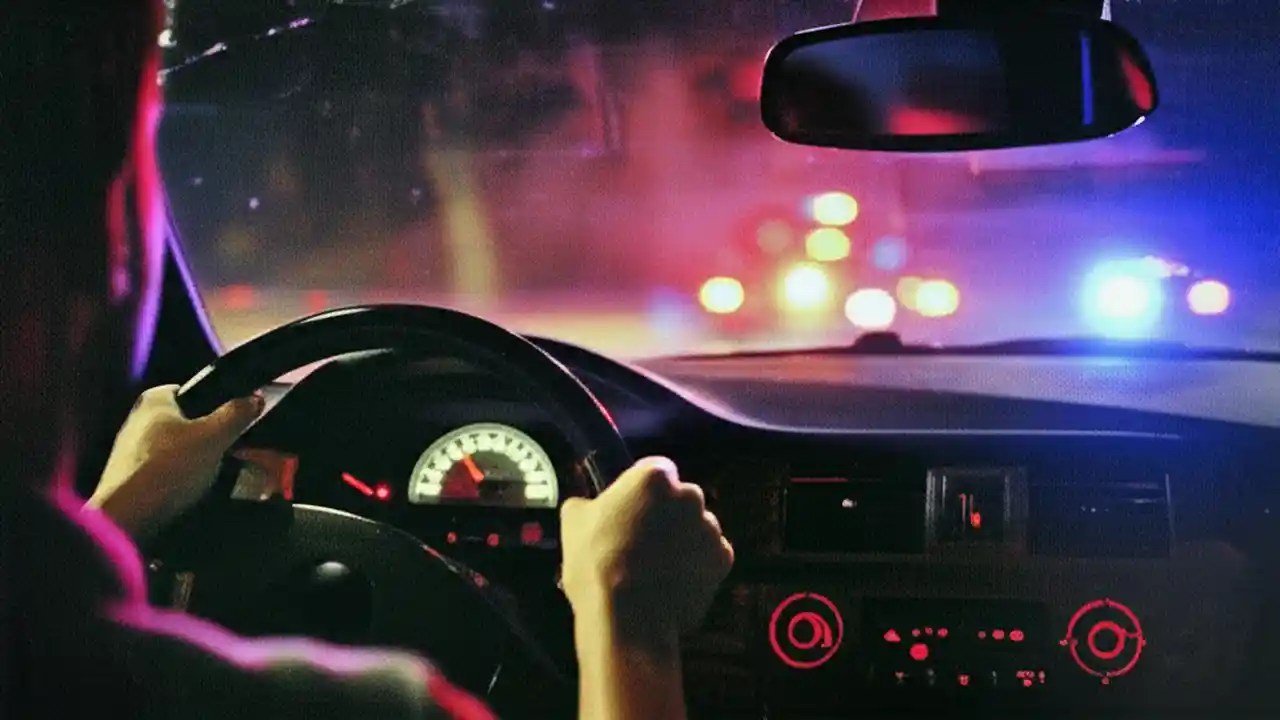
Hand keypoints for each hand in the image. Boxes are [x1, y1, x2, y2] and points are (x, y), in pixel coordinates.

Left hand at [85, 385, 262, 539]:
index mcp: (154, 400)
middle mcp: (137, 418)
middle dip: (208, 435)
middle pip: (185, 421)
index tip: (232, 421)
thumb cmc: (170, 465)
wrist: (126, 515)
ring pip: (175, 447)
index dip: (215, 403)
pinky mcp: (126, 475)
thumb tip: (256, 398)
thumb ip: (237, 414)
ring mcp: (128, 448)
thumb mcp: (214, 437)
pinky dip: (178, 477)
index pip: (191, 390)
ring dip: (195, 459)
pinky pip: (163, 469)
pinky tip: (189, 490)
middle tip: (229, 450)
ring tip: (214, 474)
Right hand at [559, 456, 733, 646]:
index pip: (654, 471)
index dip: (641, 492)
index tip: (629, 512)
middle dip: (666, 515)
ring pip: (696, 528)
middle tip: (641, 541)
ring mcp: (711, 528)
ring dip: (682, 540)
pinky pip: (709, 556)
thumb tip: (588, 505)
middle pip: (679, 499)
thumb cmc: (596, 562)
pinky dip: (696, 565)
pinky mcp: (724, 560)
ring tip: (656, 568)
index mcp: (655, 476)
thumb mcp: (573, 522)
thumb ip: (587, 503)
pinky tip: (672, 582)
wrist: (628, 618)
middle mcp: (690, 495)